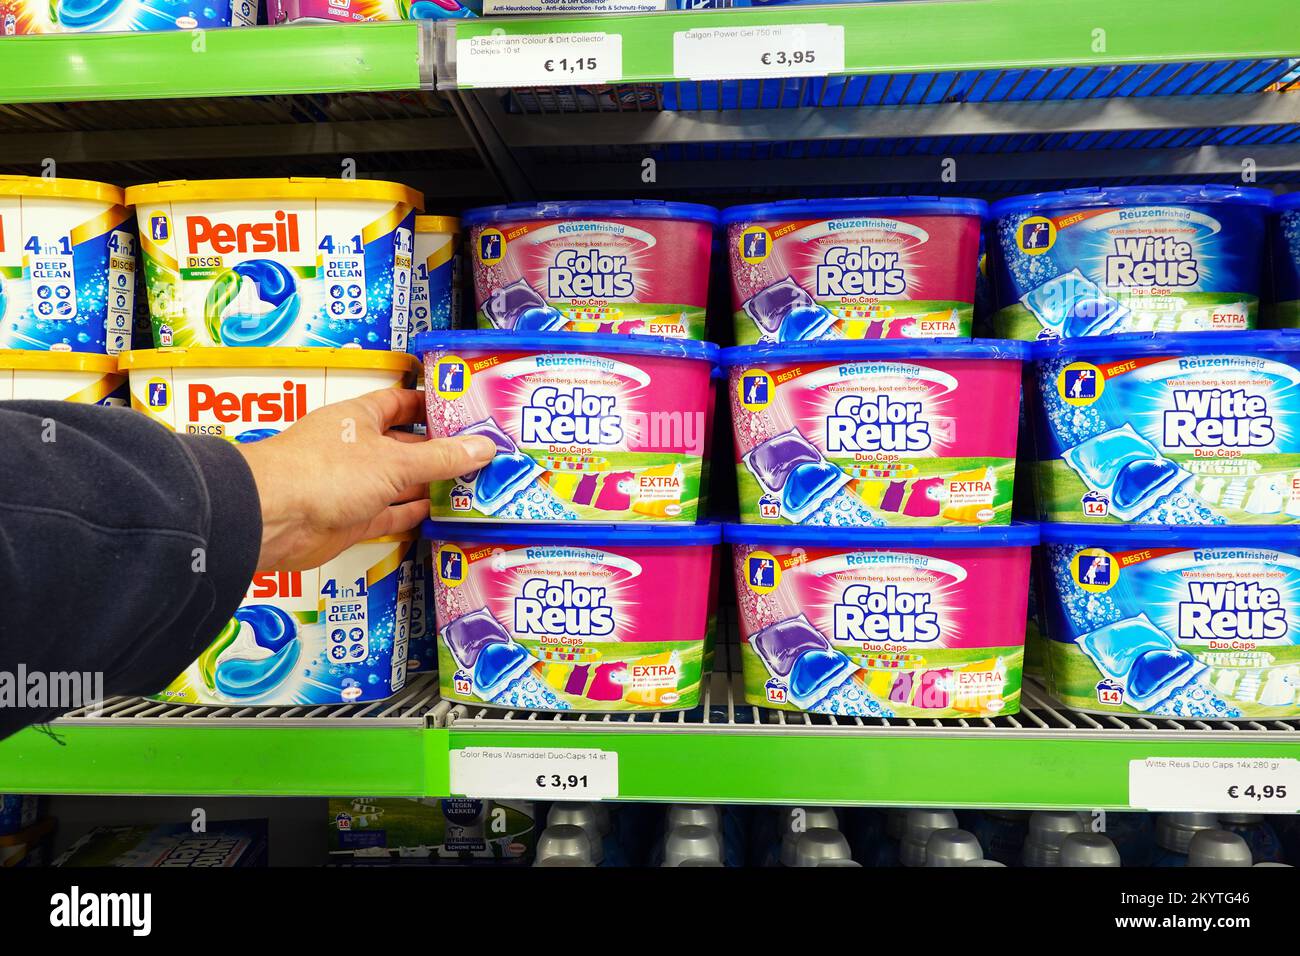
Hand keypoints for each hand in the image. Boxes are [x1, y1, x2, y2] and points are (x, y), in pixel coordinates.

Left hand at [237, 388, 494, 570]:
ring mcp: (353, 485)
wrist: (275, 519)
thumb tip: (483, 447)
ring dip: (430, 485)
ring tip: (471, 485)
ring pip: (400, 482)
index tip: (463, 411)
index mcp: (361, 418)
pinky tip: (439, 513)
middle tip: (480, 455)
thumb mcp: (394, 461)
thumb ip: (441, 458)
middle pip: (405, 446)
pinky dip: (413, 513)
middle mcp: (357, 448)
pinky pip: (390, 513)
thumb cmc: (324, 472)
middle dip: (439, 451)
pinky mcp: (352, 518)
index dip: (431, 406)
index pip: (402, 403)